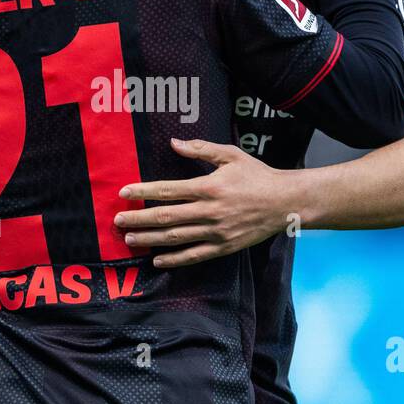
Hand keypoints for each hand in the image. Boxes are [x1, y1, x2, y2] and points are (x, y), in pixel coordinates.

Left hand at [113, 138, 294, 267]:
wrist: (285, 202)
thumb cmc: (257, 175)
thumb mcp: (231, 155)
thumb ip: (200, 149)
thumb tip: (174, 142)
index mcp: (208, 186)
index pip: (168, 190)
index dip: (143, 192)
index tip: (124, 193)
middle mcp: (209, 211)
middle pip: (166, 217)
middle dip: (139, 219)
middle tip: (118, 222)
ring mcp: (216, 232)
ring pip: (176, 237)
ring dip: (150, 239)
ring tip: (130, 240)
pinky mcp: (224, 247)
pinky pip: (194, 256)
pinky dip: (174, 260)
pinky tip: (157, 260)